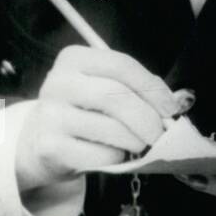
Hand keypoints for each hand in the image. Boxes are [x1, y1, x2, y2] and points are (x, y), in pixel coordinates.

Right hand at [15, 45, 182, 193]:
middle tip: (162, 133)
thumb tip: (178, 102)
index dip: (153, 87)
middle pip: (116, 97)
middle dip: (148, 117)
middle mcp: (58, 82)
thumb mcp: (104, 89)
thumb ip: (137, 89)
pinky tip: (113, 154)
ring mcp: (50, 115)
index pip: (122, 66)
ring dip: (136, 140)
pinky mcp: (50, 147)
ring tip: (140, 144)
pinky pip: (99, 154)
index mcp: (74, 59)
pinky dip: (116, 157)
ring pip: (111, 128)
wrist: (36, 142)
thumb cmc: (82, 110)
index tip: (172, 108)